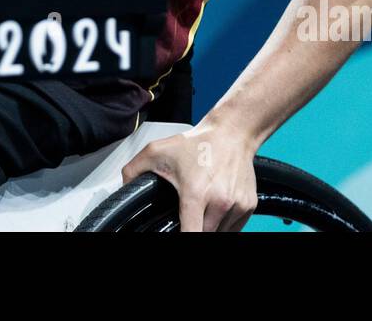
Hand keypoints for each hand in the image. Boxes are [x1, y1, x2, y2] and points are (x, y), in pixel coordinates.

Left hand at [121, 121, 258, 231]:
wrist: (233, 133)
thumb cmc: (199, 143)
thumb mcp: (157, 151)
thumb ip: (133, 170)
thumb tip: (122, 187)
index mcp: (196, 194)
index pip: (191, 235)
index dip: (183, 238)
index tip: (178, 231)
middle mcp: (219, 202)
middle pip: (203, 235)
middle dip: (193, 226)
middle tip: (189, 211)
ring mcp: (236, 205)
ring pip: (219, 233)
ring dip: (209, 226)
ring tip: (204, 203)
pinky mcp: (248, 206)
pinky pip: (234, 228)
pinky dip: (224, 223)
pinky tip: (217, 205)